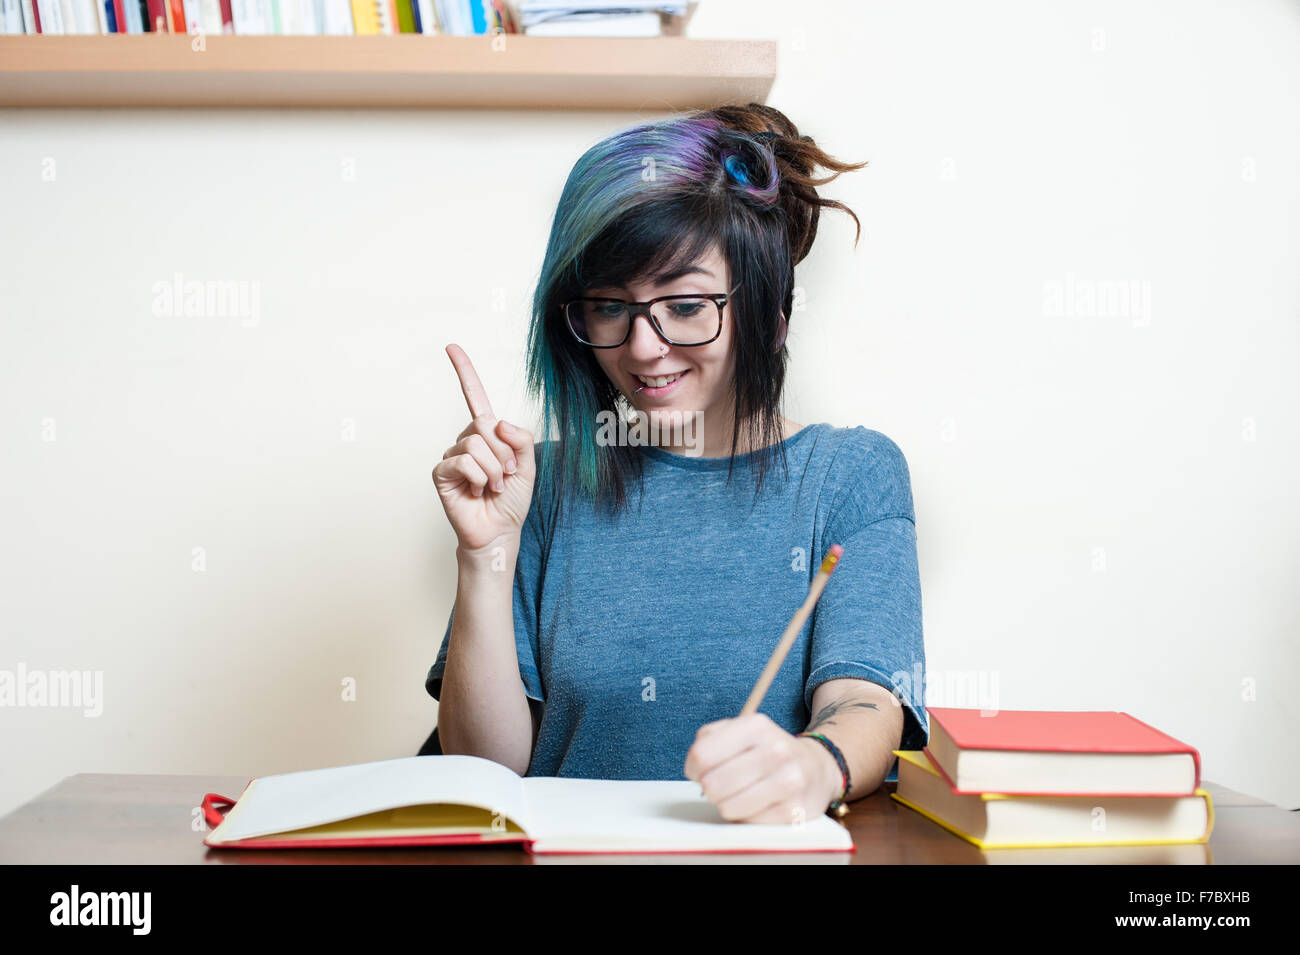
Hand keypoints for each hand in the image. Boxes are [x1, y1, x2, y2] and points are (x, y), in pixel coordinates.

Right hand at [432, 344, 535, 554]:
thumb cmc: (511, 500)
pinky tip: (478, 491)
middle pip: (485, 425)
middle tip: (505, 476)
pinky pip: (464, 461)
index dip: (464, 372)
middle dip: (504, 453)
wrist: (500, 531)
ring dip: (493, 469)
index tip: (451, 347)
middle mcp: (467, 440)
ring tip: (492, 487)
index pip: (474, 397)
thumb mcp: (528, 466)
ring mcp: (452, 455)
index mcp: (488, 434)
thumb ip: (521, 439)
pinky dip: (479, 477)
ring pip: (475, 443)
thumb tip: (498, 422)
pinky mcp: (442, 472)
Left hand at [683, 713, 842, 824]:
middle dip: (709, 789)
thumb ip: (710, 738)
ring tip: (738, 794)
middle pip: (713, 784)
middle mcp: (776, 750)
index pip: (702, 754)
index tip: (698, 772)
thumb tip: (694, 768)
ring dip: (726, 804)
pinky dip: (746, 815)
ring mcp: (788, 781)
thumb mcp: (743, 730)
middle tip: (720, 786)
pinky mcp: (794, 810)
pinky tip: (759, 803)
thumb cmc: (769, 750)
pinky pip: (748, 821)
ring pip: (727, 807)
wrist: (817, 768)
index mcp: (756, 726)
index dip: (692, 768)